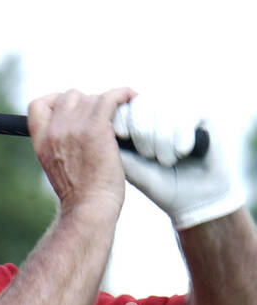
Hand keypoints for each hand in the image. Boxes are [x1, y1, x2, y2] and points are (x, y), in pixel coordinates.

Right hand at [27, 86, 136, 217]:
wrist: (88, 209)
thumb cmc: (79, 196)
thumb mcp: (56, 168)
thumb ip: (59, 145)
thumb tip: (76, 131)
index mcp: (41, 142)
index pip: (38, 105)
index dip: (54, 101)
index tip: (70, 109)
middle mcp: (54, 131)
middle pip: (69, 96)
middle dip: (85, 103)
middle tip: (101, 118)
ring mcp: (74, 127)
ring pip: (92, 98)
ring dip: (106, 104)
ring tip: (119, 115)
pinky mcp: (96, 127)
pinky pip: (111, 97)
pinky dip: (123, 94)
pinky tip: (132, 98)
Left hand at [114, 97, 245, 229]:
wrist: (195, 200)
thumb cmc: (162, 187)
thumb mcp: (133, 170)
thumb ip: (118, 150)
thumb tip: (102, 127)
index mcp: (138, 124)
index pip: (124, 106)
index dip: (122, 119)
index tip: (122, 136)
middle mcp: (158, 113)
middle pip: (142, 104)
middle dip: (142, 133)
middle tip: (149, 156)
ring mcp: (179, 112)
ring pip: (163, 111)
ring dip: (163, 141)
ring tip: (168, 161)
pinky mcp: (201, 116)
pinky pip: (186, 115)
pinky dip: (181, 137)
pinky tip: (183, 152)